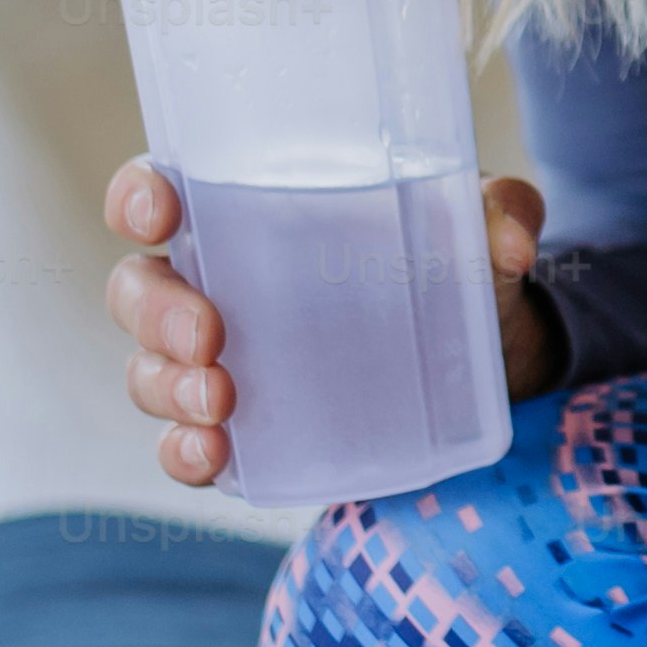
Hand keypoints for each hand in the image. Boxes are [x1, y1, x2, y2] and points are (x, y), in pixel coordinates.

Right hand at [102, 161, 564, 488]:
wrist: (488, 352)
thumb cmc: (454, 259)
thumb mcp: (479, 225)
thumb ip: (499, 212)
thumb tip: (507, 240)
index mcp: (249, 211)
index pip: (162, 192)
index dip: (138, 196)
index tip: (158, 213)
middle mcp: (217, 282)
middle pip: (139, 289)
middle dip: (156, 314)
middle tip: (208, 338)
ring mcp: (220, 359)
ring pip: (150, 369)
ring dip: (166, 388)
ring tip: (219, 405)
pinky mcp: (244, 427)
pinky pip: (187, 441)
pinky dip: (184, 452)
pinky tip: (211, 455)